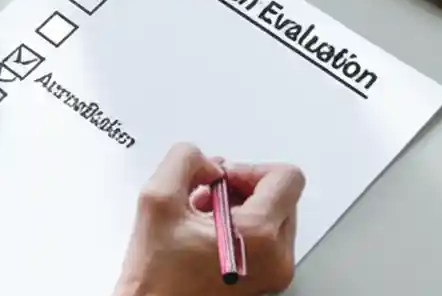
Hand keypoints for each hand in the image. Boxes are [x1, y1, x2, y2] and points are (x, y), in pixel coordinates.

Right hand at [114, 144, 305, 295]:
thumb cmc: (155, 280)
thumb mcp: (158, 200)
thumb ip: (185, 159)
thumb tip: (207, 162)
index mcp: (259, 235)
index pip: (286, 176)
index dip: (248, 169)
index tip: (222, 179)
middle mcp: (276, 258)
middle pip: (281, 194)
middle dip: (240, 189)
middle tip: (206, 198)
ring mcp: (274, 273)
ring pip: (272, 215)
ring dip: (237, 208)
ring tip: (201, 219)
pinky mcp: (265, 280)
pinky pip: (265, 239)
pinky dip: (238, 229)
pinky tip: (206, 236)